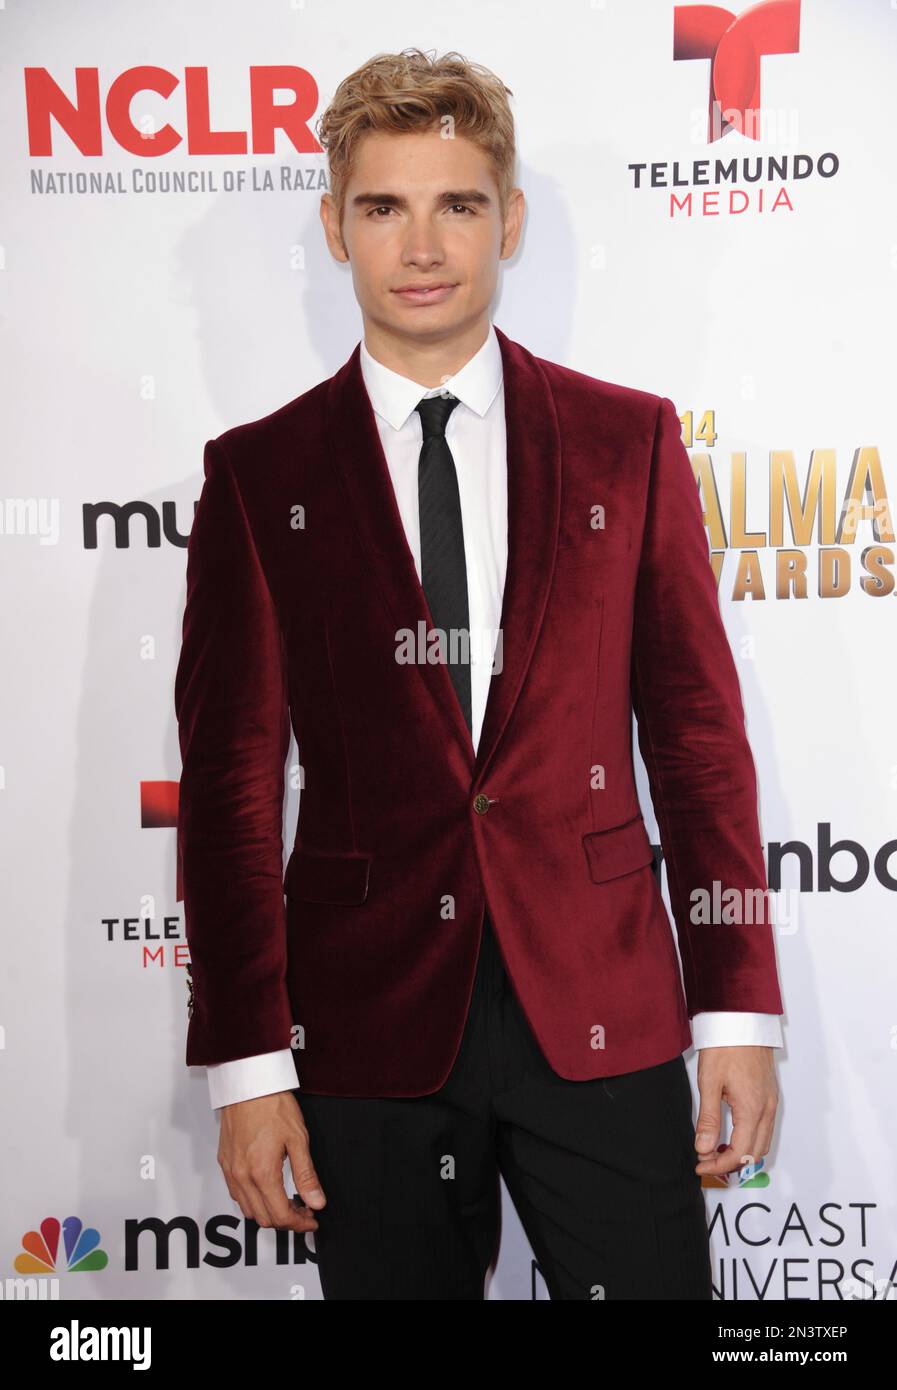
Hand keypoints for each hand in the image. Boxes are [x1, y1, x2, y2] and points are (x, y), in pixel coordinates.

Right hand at [218, 1090, 326, 1230]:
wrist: (249, 1083)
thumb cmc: (272, 1104)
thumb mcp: (298, 1139)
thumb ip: (306, 1175)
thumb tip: (316, 1201)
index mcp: (261, 1173)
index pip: (280, 1215)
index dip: (299, 1223)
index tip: (312, 1220)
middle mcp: (242, 1176)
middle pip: (263, 1219)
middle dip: (286, 1221)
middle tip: (304, 1210)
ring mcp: (230, 1170)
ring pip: (248, 1210)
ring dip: (269, 1213)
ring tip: (288, 1201)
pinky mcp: (224, 1162)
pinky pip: (236, 1194)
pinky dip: (253, 1201)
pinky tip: (267, 1189)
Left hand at [693, 1045, 778, 1178]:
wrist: (742, 1021)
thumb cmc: (726, 1046)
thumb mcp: (709, 1083)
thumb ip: (709, 1119)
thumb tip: (704, 1147)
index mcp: (752, 1109)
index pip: (739, 1153)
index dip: (719, 1165)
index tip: (701, 1164)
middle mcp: (767, 1109)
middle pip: (754, 1154)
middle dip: (730, 1163)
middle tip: (707, 1160)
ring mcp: (771, 1102)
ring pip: (762, 1143)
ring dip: (742, 1153)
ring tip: (717, 1150)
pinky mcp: (770, 1095)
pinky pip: (765, 1128)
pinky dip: (750, 1140)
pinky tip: (732, 1134)